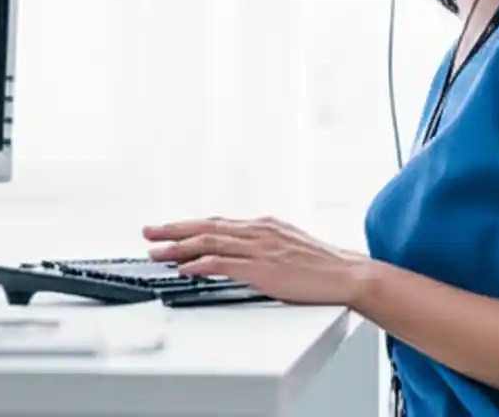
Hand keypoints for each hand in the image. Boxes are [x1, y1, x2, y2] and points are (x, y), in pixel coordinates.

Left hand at [142, 216, 370, 305]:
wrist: (350, 275)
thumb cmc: (323, 267)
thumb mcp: (288, 247)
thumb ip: (263, 247)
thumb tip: (240, 254)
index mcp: (263, 225)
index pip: (218, 222)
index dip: (189, 225)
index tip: (168, 228)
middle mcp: (258, 231)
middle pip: (206, 226)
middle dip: (173, 230)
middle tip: (148, 231)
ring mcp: (260, 248)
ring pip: (209, 242)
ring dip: (178, 247)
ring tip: (156, 251)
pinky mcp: (264, 269)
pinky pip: (224, 263)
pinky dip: (200, 264)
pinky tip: (184, 268)